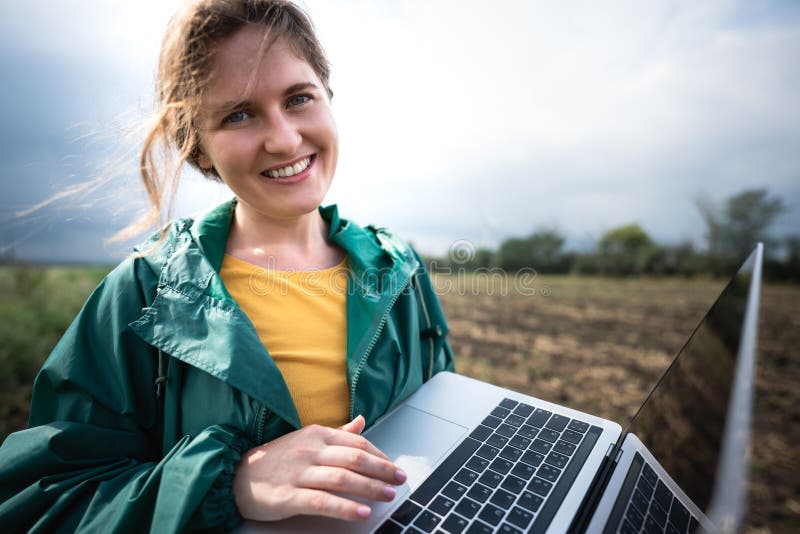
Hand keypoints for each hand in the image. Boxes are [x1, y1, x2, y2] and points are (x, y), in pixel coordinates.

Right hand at [232, 415, 406, 521]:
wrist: (235, 475)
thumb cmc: (275, 459)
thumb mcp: (306, 439)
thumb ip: (336, 433)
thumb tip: (362, 421)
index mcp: (316, 434)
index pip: (357, 441)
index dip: (380, 454)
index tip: (394, 467)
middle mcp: (310, 450)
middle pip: (355, 457)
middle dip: (382, 470)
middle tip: (400, 480)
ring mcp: (299, 473)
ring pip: (343, 478)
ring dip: (370, 488)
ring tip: (388, 496)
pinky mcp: (288, 496)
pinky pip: (322, 501)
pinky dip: (345, 507)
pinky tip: (362, 513)